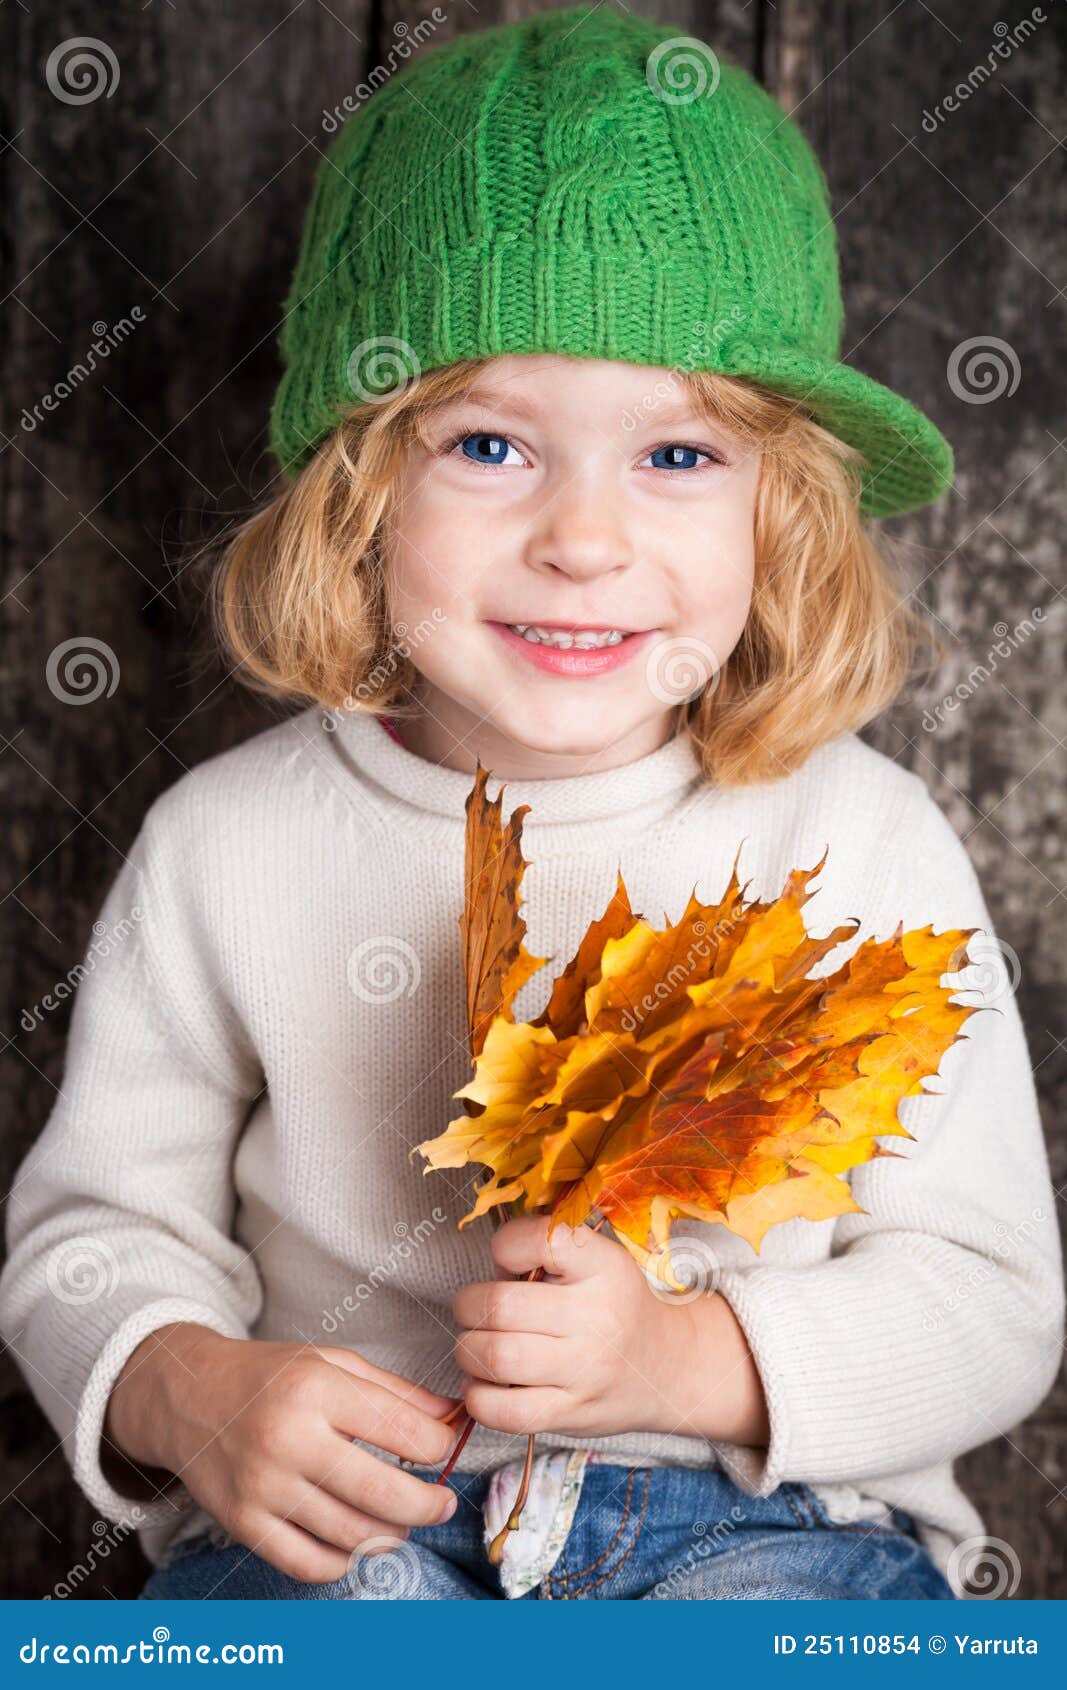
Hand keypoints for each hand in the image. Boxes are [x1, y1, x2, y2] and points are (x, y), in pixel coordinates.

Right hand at [105, 1324, 462, 1584]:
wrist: (188, 1396)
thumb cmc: (269, 1377)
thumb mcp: (331, 1361)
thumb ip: (394, 1391)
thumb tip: (452, 1418)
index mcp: (315, 1389)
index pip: (398, 1429)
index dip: (437, 1446)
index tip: (445, 1449)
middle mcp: (288, 1440)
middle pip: (383, 1494)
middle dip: (428, 1504)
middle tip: (442, 1502)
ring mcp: (263, 1488)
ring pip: (352, 1536)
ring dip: (392, 1535)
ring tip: (401, 1520)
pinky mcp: (243, 1524)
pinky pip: (308, 1564)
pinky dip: (344, 1561)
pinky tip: (356, 1542)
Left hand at [452, 1214, 768, 1446]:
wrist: (668, 1365)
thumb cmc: (617, 1305)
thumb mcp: (600, 1260)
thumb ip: (546, 1250)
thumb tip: (489, 1268)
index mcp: (604, 1267)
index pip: (540, 1240)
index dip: (506, 1244)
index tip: (507, 1258)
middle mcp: (598, 1317)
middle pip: (501, 1306)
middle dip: (469, 1305)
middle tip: (474, 1308)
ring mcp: (586, 1370)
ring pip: (496, 1357)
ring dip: (468, 1350)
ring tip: (476, 1344)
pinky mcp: (571, 1414)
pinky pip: (504, 1412)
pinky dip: (478, 1397)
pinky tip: (484, 1383)